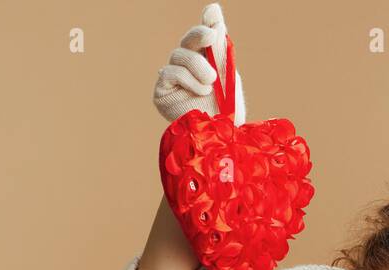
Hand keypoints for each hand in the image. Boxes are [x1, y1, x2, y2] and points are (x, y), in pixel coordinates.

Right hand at [152, 3, 246, 126]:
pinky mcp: (162, 92)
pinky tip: (200, 91)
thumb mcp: (227, 72)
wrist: (222, 138)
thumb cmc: (227, 109)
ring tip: (210, 82)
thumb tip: (213, 8)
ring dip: (198, 65)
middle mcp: (187, 68)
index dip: (207, 23)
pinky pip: (170, 72)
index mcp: (206, 62)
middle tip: (212, 35)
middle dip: (200, 35)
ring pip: (178, 55)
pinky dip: (188, 79)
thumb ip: (219, 44)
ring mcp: (172, 79)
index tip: (214, 14)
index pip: (203, 36)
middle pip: (188, 41)